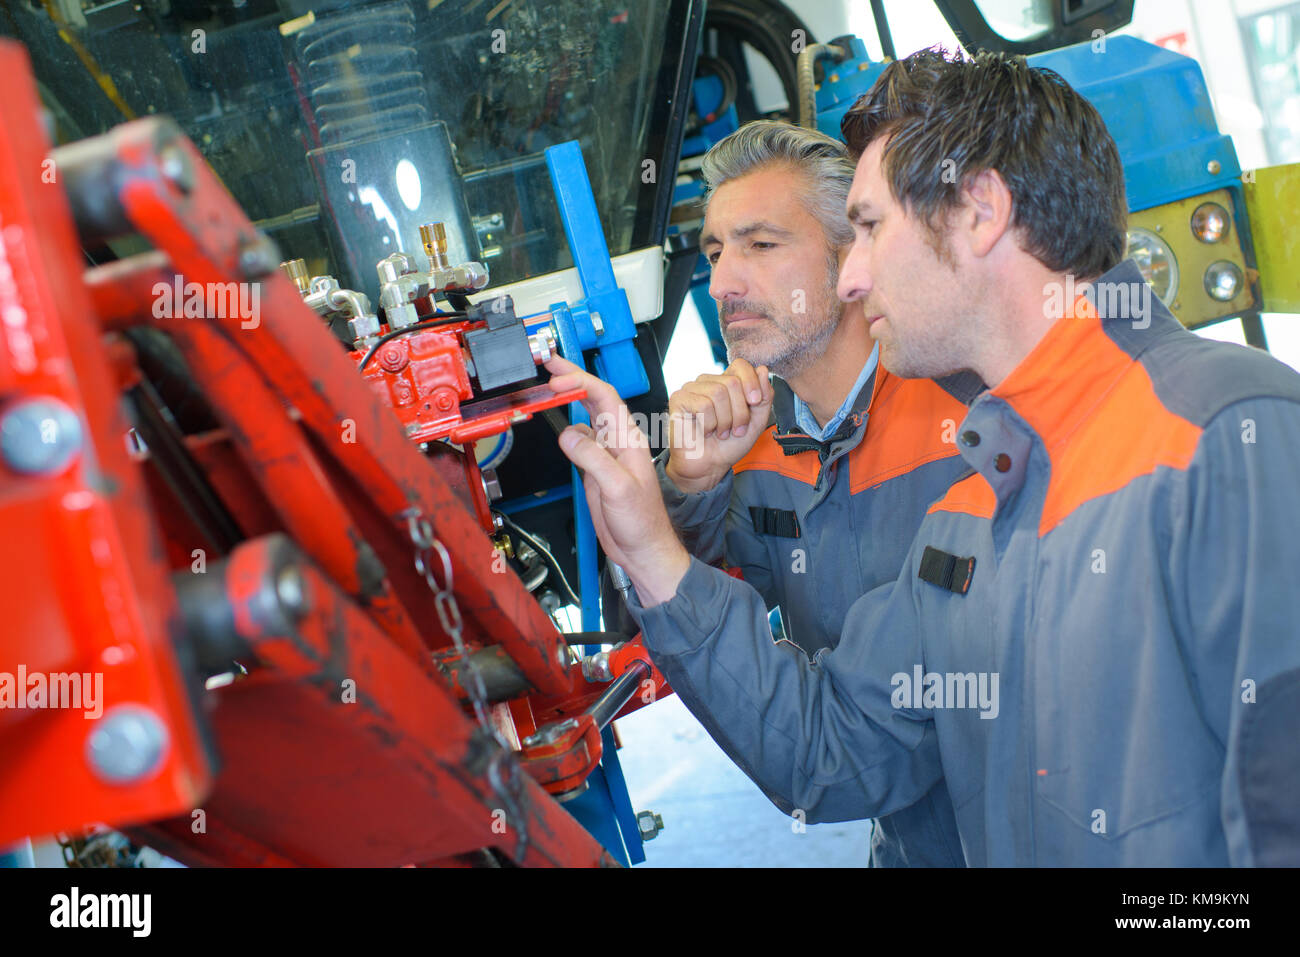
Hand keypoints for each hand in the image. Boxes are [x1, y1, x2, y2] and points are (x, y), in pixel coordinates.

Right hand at [545, 356, 690, 606]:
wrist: (642, 550)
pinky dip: (565, 429)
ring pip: (584, 417)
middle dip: (572, 379)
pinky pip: (579, 441)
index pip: (605, 398)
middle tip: (549, 364)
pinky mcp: (595, 468)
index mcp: (629, 440)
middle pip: (594, 400)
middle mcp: (618, 442)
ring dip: (567, 401)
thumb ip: (594, 459)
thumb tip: (569, 435)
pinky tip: (557, 428)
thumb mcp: (618, 488)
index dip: (580, 382)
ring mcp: (606, 454)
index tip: (558, 378)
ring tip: (548, 390)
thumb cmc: (643, 523)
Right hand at [665, 358, 774, 492]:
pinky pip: (703, 405)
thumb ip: (764, 396)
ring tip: (720, 432)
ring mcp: (691, 389)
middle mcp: (708, 382)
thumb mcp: (756, 421)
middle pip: (733, 382)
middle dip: (740, 412)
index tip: (755, 403)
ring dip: (725, 420)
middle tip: (734, 429)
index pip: (741, 365)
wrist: (709, 466)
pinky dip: (709, 424)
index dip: (752, 383)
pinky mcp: (678, 399)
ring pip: (718, 393)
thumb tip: (762, 369)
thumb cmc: (729, 445)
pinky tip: (705, 432)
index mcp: (726, 382)